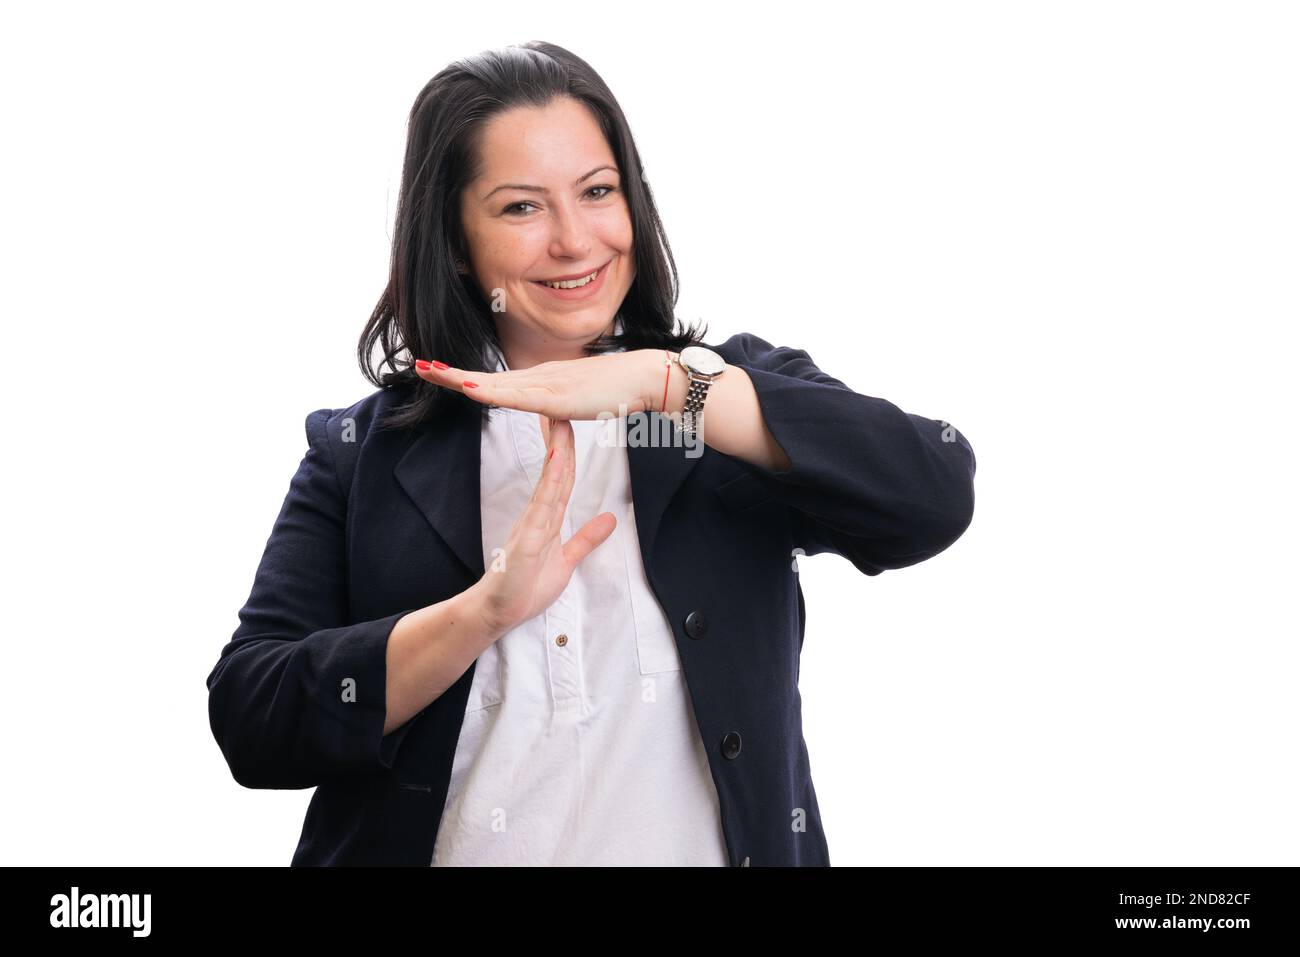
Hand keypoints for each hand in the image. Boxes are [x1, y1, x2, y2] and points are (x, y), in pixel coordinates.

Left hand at [415, 349, 667, 419]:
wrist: (645, 378)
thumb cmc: (618, 389)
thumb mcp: (580, 400)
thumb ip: (562, 406)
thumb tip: (551, 418)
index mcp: (543, 378)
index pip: (497, 379)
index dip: (466, 375)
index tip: (440, 371)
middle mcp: (539, 376)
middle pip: (487, 377)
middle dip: (451, 372)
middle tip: (420, 365)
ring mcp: (547, 384)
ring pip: (495, 383)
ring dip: (462, 378)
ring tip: (432, 371)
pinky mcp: (557, 397)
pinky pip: (517, 396)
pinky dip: (491, 392)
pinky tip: (470, 388)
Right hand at [470, 417, 616, 633]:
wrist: (498, 612)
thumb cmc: (524, 587)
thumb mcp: (566, 560)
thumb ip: (586, 539)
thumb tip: (610, 520)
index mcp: (548, 518)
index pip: (564, 477)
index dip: (571, 450)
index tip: (572, 422)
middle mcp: (539, 514)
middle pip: (557, 470)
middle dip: (562, 438)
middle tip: (564, 403)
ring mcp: (532, 523)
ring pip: (549, 479)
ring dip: (557, 449)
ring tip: (561, 420)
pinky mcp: (526, 537)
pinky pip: (542, 503)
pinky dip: (551, 480)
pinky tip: (558, 459)